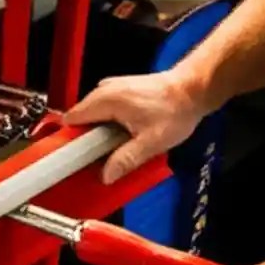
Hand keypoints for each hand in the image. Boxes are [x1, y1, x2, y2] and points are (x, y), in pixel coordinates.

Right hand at [62, 70, 210, 183]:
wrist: (193, 89)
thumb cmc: (174, 112)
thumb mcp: (151, 142)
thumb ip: (125, 160)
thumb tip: (105, 177)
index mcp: (105, 101)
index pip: (71, 119)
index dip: (71, 140)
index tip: (78, 157)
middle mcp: (103, 90)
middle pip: (81, 117)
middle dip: (87, 138)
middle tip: (101, 157)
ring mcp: (111, 87)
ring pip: (93, 113)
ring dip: (98, 130)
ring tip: (115, 146)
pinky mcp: (120, 88)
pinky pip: (103, 108)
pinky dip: (107, 122)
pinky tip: (123, 133)